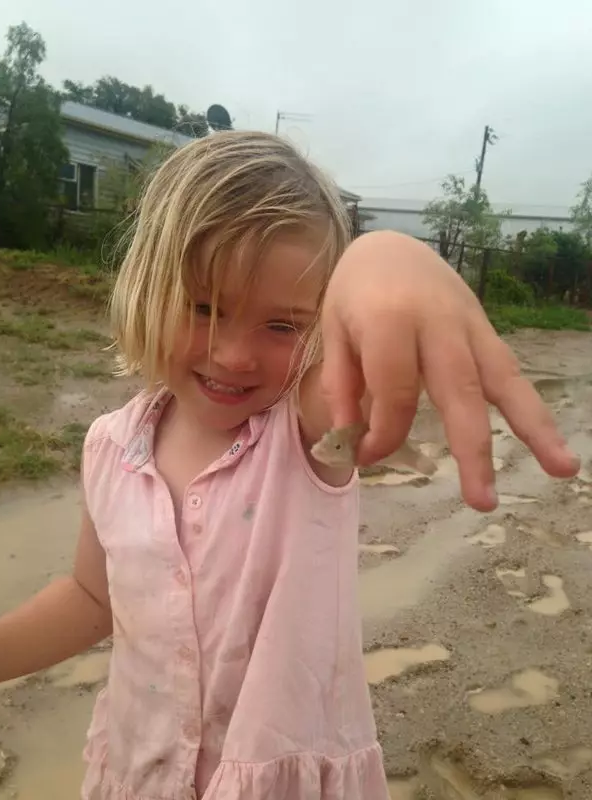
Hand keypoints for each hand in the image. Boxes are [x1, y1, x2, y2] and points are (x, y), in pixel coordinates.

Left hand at [320, 231, 579, 511]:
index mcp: (390, 320)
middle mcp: (438, 323)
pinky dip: (531, 406)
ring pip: (505, 379)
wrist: (390, 245)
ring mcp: (470, 325)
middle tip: (484, 501)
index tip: (363, 454)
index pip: (395, 394)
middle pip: (460, 391)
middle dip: (472, 449)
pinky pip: (511, 370)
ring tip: (562, 469)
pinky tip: (551, 441)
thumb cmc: (355, 292)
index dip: (381, 434)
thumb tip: (349, 441)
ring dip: (534, 426)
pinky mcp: (486, 329)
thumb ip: (341, 384)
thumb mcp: (333, 330)